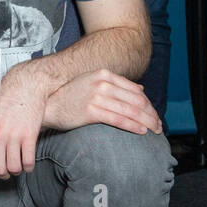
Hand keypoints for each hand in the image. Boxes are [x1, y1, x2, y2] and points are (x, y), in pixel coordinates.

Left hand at [0, 71, 47, 185]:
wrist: (24, 87)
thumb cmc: (3, 102)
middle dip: (1, 175)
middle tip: (5, 173)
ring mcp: (14, 135)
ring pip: (14, 167)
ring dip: (16, 171)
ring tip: (16, 166)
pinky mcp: (30, 135)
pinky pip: (28, 161)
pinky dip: (28, 167)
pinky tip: (27, 163)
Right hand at [43, 69, 162, 134]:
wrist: (47, 104)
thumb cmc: (71, 96)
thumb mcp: (93, 83)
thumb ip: (117, 85)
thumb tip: (141, 90)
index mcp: (103, 75)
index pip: (135, 91)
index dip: (149, 105)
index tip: (155, 115)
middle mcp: (101, 83)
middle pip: (136, 101)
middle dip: (151, 115)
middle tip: (159, 126)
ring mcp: (96, 96)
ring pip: (130, 111)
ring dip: (146, 122)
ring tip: (154, 130)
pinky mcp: (90, 110)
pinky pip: (118, 119)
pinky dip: (133, 126)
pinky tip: (141, 131)